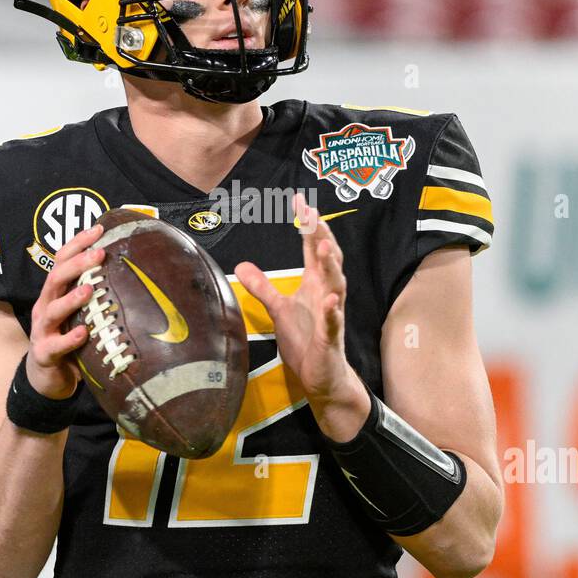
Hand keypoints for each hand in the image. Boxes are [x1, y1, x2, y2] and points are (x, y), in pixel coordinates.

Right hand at [26, 224, 105, 398]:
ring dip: (71, 299)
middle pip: (56, 279)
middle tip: (99, 253)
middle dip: (77, 264)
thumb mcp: (80, 313)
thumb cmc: (68, 339)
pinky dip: (69, 339)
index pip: (61, 261)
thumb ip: (95, 294)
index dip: (77, 243)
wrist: (47, 378)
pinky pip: (55, 346)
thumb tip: (129, 271)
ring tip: (90, 289)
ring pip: (53, 310)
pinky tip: (84, 333)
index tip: (99, 228)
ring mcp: (43, 331)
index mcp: (55, 294)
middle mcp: (46, 307)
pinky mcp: (44, 354)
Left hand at [235, 192, 361, 410]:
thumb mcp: (278, 310)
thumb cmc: (305, 340)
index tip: (300, 201)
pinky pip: (333, 322)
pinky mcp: (330, 339)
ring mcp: (332, 315)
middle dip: (321, 237)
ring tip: (324, 248)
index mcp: (315, 284)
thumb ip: (263, 287)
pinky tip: (330, 300)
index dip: (308, 226)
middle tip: (313, 215)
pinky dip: (332, 311)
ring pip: (336, 286)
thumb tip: (241, 265)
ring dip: (331, 267)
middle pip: (328, 260)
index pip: (312, 249)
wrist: (322, 376)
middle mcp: (327, 294)